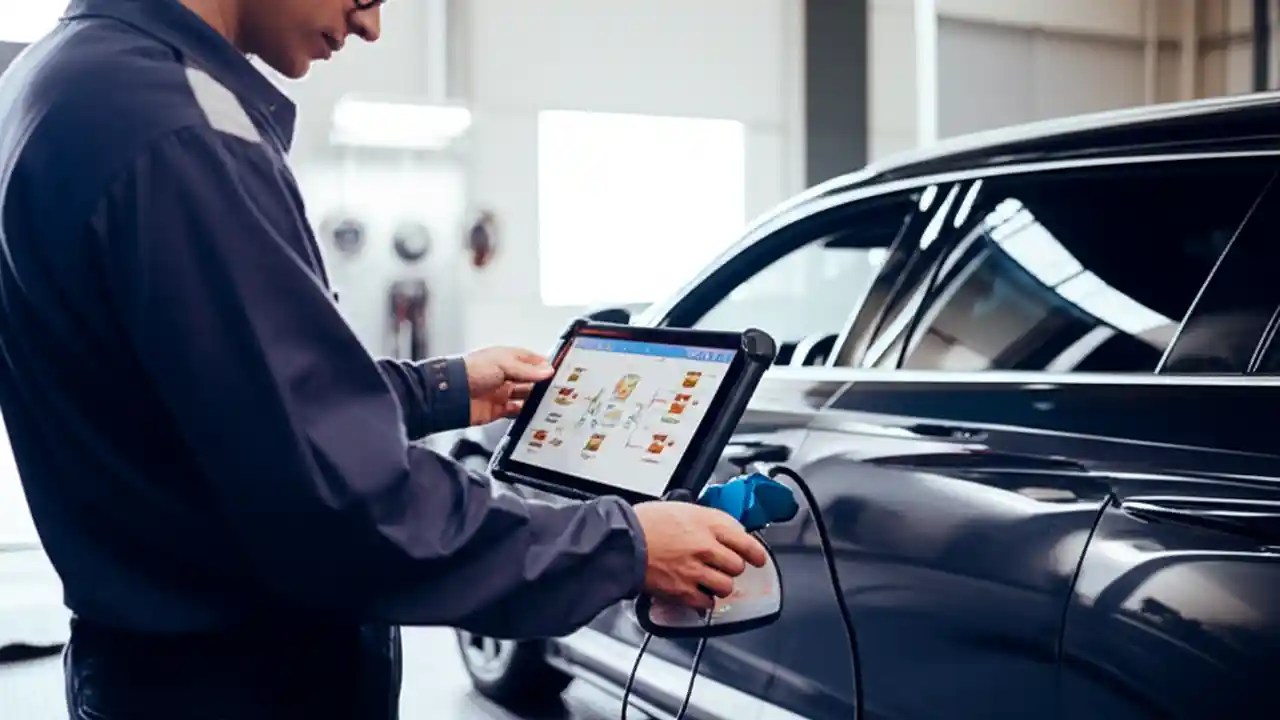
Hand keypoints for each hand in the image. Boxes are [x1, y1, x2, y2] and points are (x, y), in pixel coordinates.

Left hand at [463, 347, 553, 425]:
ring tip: (552, 404)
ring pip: (526, 397)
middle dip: (544, 385)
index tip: (561, 373)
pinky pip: (517, 412)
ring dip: (537, 400)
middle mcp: (506, 375)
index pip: (532, 361)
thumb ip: (526, 369)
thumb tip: (547, 370)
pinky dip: (526, 414)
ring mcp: (502, 393)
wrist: (450, 394)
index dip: (546, 366)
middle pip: (532, 381)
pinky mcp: (498, 410)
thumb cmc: (470, 370)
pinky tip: (535, 415)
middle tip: (561, 391)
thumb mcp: (502, 364)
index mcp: (507, 359)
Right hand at [633, 502, 768, 609]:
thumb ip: (705, 521)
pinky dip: (704, 600)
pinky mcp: (683, 591)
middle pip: (738, 566)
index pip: (746, 541)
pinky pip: (706, 603)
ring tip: (710, 581)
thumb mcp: (682, 508)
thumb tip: (722, 530)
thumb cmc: (645, 522)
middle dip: (732, 567)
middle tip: (723, 567)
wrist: (622, 540)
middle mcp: (706, 547)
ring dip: (720, 585)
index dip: (756, 553)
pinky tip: (697, 593)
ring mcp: (696, 571)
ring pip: (726, 586)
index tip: (758, 558)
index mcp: (708, 524)